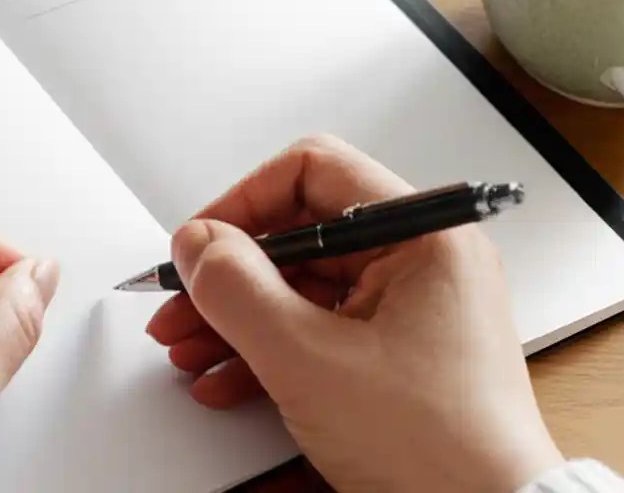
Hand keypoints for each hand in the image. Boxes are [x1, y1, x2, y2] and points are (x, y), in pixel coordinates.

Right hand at [146, 135, 563, 492]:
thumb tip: (198, 243)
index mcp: (423, 236)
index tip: (200, 243)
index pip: (314, 173)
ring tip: (191, 347)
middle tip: (182, 303)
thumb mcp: (310, 360)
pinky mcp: (398, 350)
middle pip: (301, 235)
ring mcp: (411, 307)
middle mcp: (422, 261)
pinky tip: (227, 378)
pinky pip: (320, 327)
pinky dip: (270, 347)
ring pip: (303, 286)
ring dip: (239, 316)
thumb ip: (239, 290)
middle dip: (230, 274)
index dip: (244, 202)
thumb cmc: (442, 449)